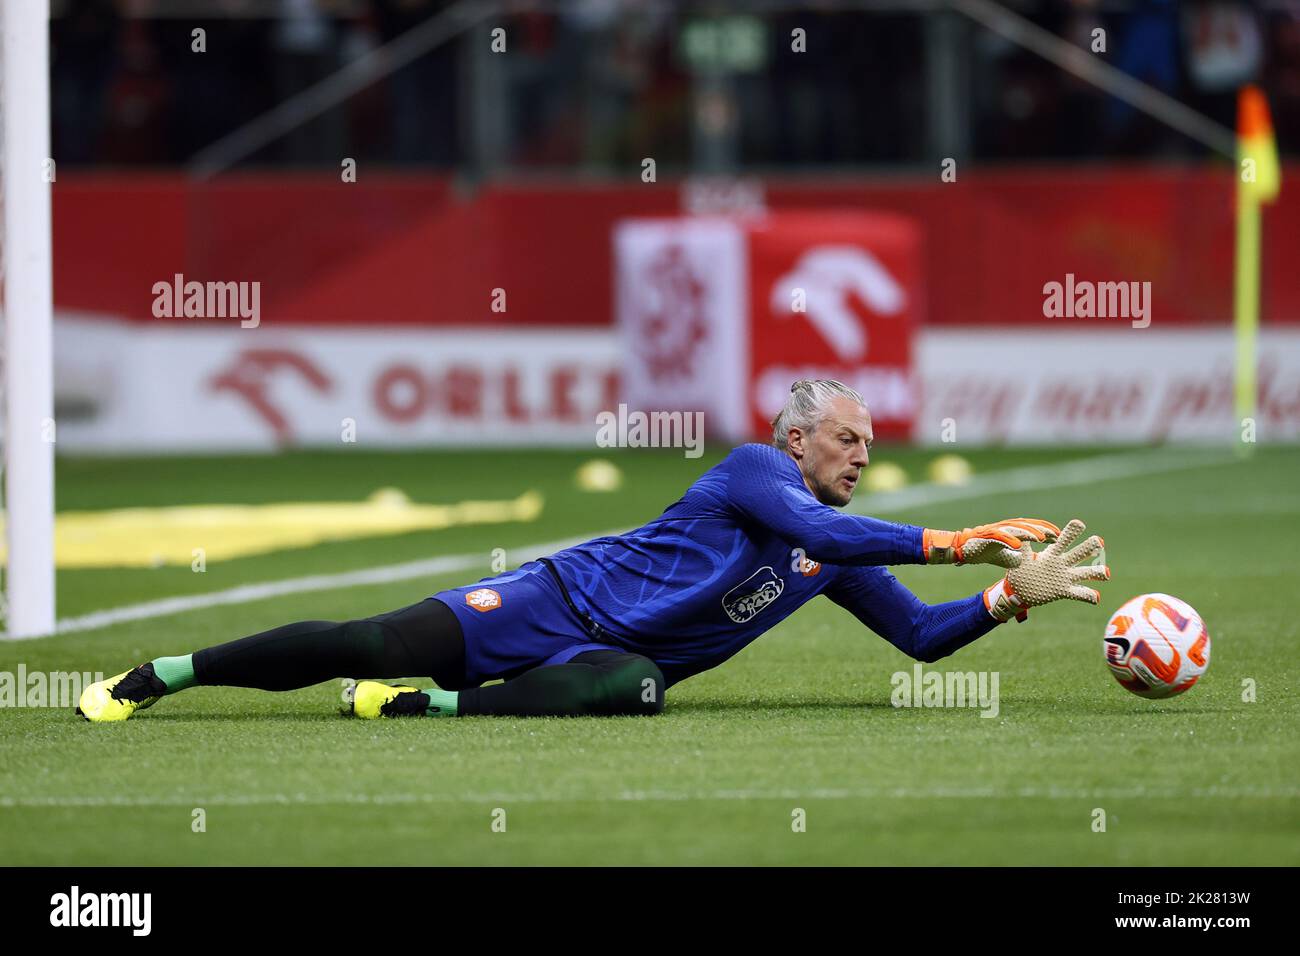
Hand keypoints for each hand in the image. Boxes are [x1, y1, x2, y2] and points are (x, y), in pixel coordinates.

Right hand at [924, 518, 1060, 567]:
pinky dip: (1009, 541)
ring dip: (1029, 533)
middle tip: (1057, 535)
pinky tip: (1019, 546)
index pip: (1031, 528)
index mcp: (1010, 532)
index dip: (1044, 530)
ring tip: (1042, 539)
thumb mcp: (1003, 558)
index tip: (1058, 536)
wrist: (960, 550)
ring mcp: (995, 530)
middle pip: (1027, 526)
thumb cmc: (981, 552)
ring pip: (1016, 529)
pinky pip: (1000, 537)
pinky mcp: (986, 536)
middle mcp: (1004, 528)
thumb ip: (1014, 559)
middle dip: (1042, 530)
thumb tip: (1024, 564)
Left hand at [984, 518, 1108, 621]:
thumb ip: (1022, 546)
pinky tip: (1096, 597)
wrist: (1018, 592)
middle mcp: (1062, 564)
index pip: (1064, 540)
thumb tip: (1019, 530)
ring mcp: (1065, 578)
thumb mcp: (1021, 558)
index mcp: (1052, 554)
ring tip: (1105, 572)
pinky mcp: (1064, 591)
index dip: (1072, 532)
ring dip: (1096, 572)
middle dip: (1089, 547)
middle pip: (1079, 553)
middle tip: (1098, 541)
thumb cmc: (1021, 572)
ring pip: (1086, 573)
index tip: (1079, 524)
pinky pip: (1080, 594)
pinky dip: (1089, 595)